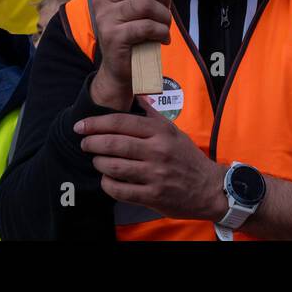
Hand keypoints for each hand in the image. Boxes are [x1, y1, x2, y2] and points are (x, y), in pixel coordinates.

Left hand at [76, 98, 227, 220]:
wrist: (210, 188)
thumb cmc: (187, 157)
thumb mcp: (174, 131)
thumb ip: (152, 115)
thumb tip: (136, 96)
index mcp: (161, 132)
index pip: (121, 122)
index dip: (97, 123)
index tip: (81, 125)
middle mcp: (157, 151)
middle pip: (114, 143)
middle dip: (92, 142)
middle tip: (84, 143)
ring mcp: (155, 175)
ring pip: (114, 167)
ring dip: (98, 163)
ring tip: (96, 160)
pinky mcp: (153, 196)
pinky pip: (120, 190)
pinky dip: (107, 184)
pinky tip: (106, 179)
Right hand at [86, 0, 172, 110]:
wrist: (119, 70)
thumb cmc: (132, 35)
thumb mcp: (133, 9)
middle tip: (167, 9)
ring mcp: (106, 18)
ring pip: (147, 4)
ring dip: (165, 16)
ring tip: (166, 27)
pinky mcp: (114, 36)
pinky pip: (147, 26)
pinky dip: (161, 32)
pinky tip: (163, 39)